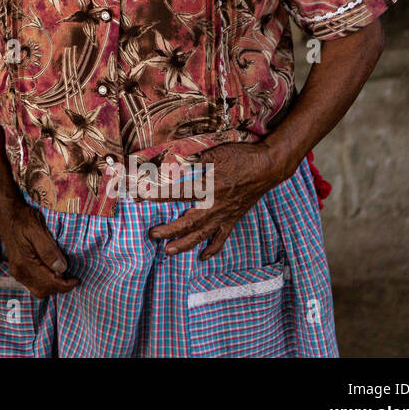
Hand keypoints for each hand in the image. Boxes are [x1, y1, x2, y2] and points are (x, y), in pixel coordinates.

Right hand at [0, 200, 79, 298]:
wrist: (7, 216)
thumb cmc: (23, 220)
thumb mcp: (37, 229)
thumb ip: (49, 250)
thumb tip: (62, 268)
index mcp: (24, 263)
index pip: (49, 283)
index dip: (66, 284)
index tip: (76, 279)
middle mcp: (20, 272)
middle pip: (44, 291)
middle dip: (60, 287)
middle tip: (71, 276)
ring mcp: (18, 272)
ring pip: (39, 290)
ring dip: (53, 286)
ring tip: (63, 275)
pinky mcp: (18, 271)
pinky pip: (34, 285)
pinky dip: (46, 283)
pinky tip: (52, 272)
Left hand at [147, 143, 286, 259]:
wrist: (269, 166)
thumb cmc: (242, 156)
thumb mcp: (216, 152)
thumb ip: (194, 159)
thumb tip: (174, 161)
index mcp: (209, 186)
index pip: (177, 192)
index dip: (157, 194)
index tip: (139, 197)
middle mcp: (216, 204)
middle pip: (188, 221)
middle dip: (169, 230)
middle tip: (152, 235)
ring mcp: (225, 214)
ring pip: (202, 234)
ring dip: (185, 244)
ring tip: (168, 252)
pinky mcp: (233, 218)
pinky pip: (222, 237)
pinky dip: (213, 248)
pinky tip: (203, 257)